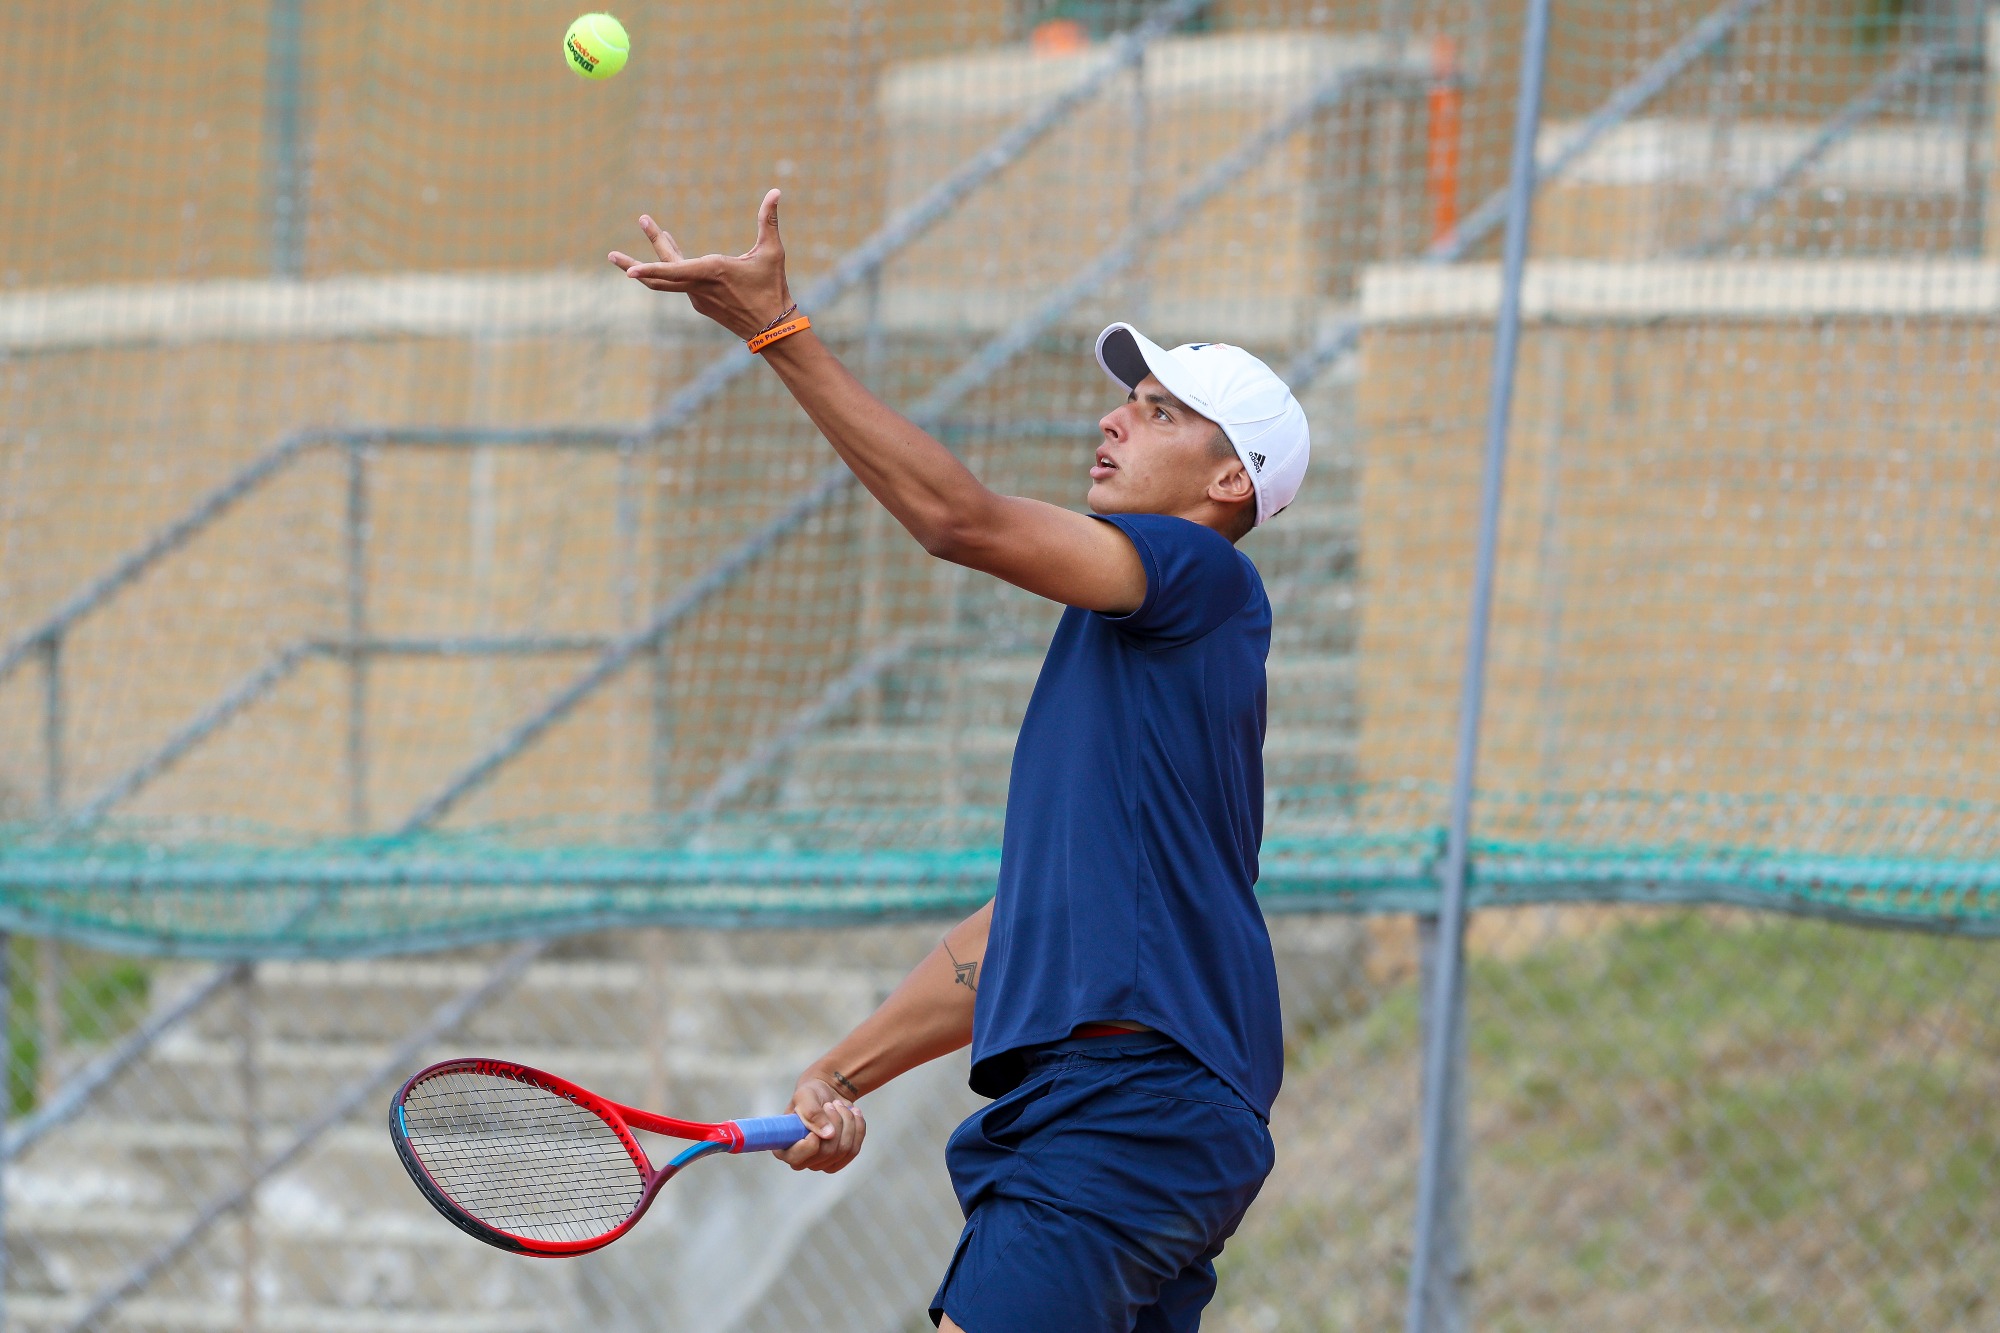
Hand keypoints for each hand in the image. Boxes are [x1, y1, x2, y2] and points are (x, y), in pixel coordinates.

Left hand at [610, 188, 794, 339]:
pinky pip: (678, 285)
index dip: (649, 269)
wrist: (772, 329)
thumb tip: (777, 191)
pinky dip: (669, 269)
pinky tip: (674, 257)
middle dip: (634, 262)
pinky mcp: (701, 305)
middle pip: (658, 276)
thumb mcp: (772, 252)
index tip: (628, 272)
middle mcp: (698, 287)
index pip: (673, 270)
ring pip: (665, 281)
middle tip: (613, 251)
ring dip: (648, 265)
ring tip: (625, 258)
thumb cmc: (772, 288)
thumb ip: (769, 220)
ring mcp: (697, 298)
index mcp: (712, 272)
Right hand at [774, 1074, 865, 1173]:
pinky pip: (854, 1149)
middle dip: (835, 1123)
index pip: (796, 1158)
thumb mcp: (805, 1096)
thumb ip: (811, 1113)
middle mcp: (803, 1159)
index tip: (816, 1125)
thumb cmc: (810, 1095)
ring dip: (847, 1122)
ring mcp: (822, 1162)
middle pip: (827, 1152)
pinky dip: (858, 1128)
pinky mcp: (839, 1159)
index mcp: (785, 1147)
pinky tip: (854, 1114)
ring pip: (844, 1150)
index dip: (809, 1145)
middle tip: (831, 1104)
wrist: (827, 1094)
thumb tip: (828, 1135)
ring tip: (840, 1106)